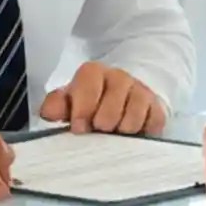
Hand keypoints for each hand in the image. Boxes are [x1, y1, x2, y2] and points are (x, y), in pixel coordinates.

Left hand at [39, 61, 166, 134]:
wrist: (123, 96)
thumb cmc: (92, 101)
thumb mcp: (70, 101)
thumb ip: (57, 105)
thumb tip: (48, 112)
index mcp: (94, 73)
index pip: (89, 81)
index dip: (83, 106)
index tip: (79, 128)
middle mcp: (119, 77)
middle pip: (112, 104)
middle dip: (103, 123)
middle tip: (99, 129)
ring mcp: (141, 91)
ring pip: (133, 116)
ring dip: (122, 130)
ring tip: (115, 132)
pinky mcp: (157, 107)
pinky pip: (153, 123)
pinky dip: (142, 132)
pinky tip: (133, 132)